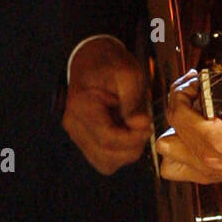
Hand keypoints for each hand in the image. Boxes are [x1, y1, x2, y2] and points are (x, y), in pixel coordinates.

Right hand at [62, 36, 151, 174]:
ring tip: (134, 128)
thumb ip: (135, 103)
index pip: (108, 138)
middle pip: (106, 155)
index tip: (148, 125)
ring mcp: (76, 134)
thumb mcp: (129, 74)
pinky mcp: (83, 139)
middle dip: (132, 147)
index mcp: (82, 106)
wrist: (92, 59)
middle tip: (144, 127)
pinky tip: (126, 133)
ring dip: (126, 152)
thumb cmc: (110, 64)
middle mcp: (74, 124)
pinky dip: (119, 152)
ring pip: (105, 162)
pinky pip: (103, 159)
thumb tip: (142, 126)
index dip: (133, 138)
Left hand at [156, 69, 221, 186]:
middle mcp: (207, 157)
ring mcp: (203, 169)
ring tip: (189, 116)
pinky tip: (187, 140)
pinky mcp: (205, 176)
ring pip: (165, 146)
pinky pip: (171, 168)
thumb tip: (217, 70)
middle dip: (179, 100)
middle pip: (172, 122)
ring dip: (173, 128)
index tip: (194, 81)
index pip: (179, 112)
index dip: (181, 90)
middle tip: (193, 89)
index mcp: (219, 140)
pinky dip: (174, 154)